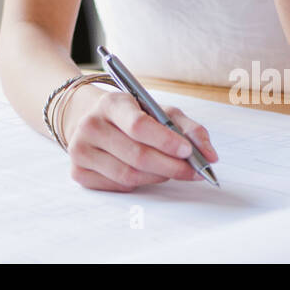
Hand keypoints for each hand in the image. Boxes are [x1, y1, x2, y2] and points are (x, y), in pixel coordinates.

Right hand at [61, 85, 218, 191]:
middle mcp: (91, 126)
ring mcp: (81, 150)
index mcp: (111, 104)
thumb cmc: (127, 115)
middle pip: (137, 155)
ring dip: (158, 176)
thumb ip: (187, 128)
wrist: (85, 117)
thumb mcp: (156, 110)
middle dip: (171, 166)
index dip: (166, 141)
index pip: (139, 125)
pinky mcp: (78, 171)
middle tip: (193, 171)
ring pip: (129, 175)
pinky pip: (118, 185)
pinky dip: (139, 183)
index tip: (188, 151)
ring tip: (171, 170)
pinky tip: (146, 173)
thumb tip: (211, 156)